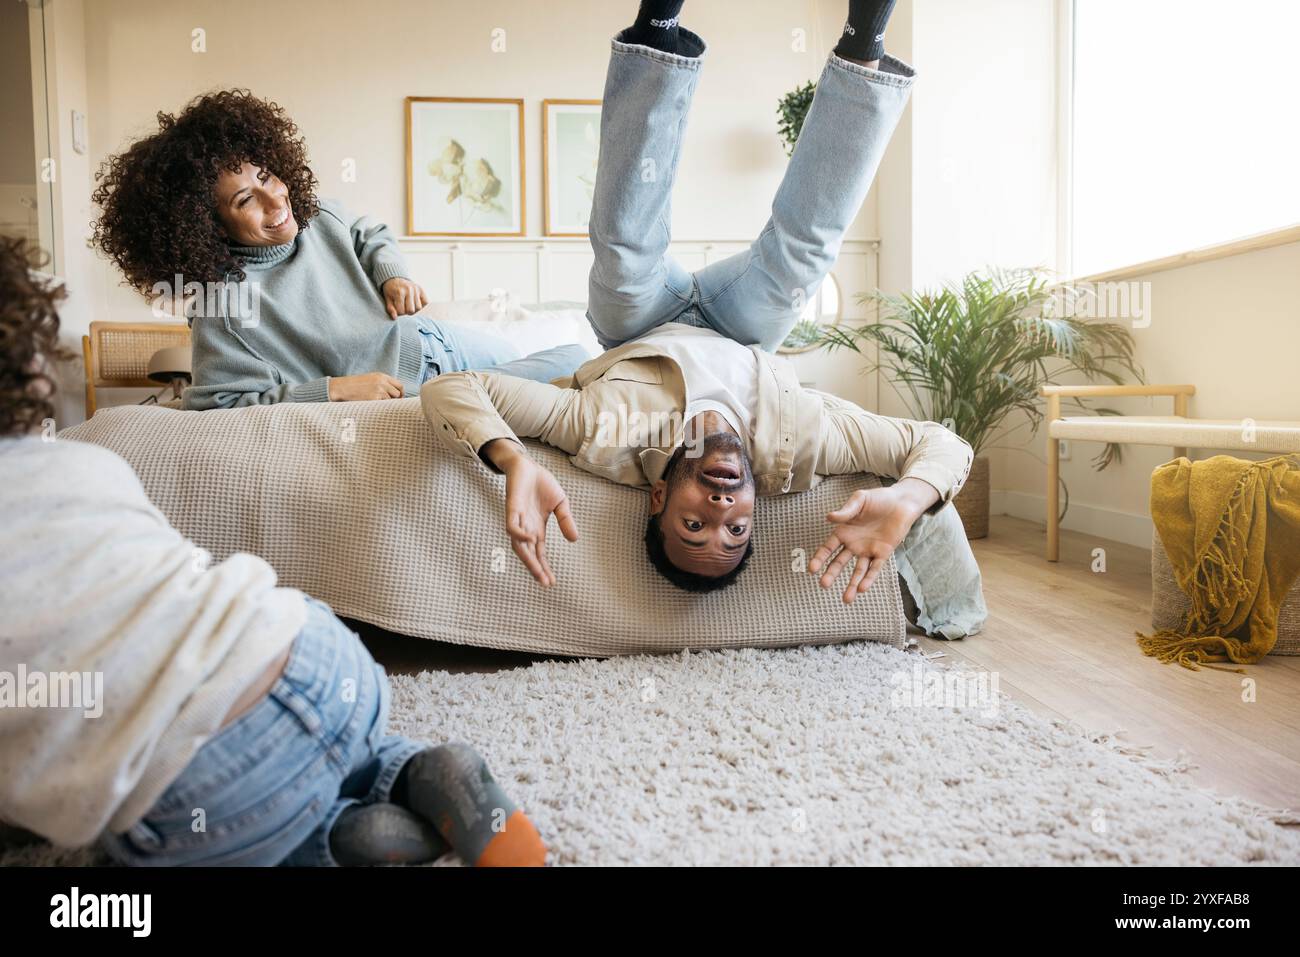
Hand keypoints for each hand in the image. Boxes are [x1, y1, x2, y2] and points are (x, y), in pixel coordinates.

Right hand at [328, 372, 404, 400]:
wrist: (342, 388)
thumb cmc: (355, 385)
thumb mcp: (370, 379)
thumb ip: (383, 384)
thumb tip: (396, 395)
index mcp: (381, 376)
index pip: (399, 385)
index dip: (400, 393)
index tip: (399, 399)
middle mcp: (382, 382)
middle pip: (397, 394)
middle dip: (394, 400)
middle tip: (386, 403)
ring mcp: (378, 391)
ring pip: (390, 401)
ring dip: (385, 404)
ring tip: (374, 403)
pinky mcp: (374, 399)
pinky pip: (383, 406)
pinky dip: (379, 408)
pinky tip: (371, 405)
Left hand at [382, 277, 427, 318]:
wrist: (395, 279)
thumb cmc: (390, 290)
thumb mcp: (387, 299)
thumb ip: (390, 309)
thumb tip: (395, 318)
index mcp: (399, 292)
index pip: (402, 311)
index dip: (399, 314)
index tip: (397, 311)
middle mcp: (409, 290)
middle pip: (411, 310)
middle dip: (407, 313)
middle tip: (404, 310)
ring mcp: (416, 289)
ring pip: (419, 308)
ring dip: (414, 310)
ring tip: (409, 307)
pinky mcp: (421, 290)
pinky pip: (426, 302)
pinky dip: (422, 306)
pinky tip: (416, 305)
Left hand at [486, 440, 578, 585]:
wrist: (527, 464)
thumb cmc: (541, 483)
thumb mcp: (560, 504)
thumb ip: (565, 521)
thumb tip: (575, 540)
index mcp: (537, 528)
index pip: (539, 553)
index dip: (544, 567)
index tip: (551, 583)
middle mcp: (526, 527)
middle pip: (528, 554)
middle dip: (536, 569)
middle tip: (545, 583)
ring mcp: (518, 519)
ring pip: (519, 545)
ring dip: (527, 559)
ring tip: (538, 571)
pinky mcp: (511, 508)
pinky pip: (512, 526)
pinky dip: (520, 534)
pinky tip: (530, 539)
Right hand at [808, 479, 936, 604]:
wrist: (902, 501)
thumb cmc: (878, 499)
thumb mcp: (859, 500)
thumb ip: (845, 511)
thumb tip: (829, 518)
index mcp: (844, 532)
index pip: (828, 548)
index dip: (819, 558)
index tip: (812, 569)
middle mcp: (854, 544)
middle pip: (839, 562)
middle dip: (831, 574)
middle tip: (823, 585)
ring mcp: (868, 550)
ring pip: (858, 570)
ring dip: (852, 584)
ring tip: (846, 599)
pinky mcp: (883, 552)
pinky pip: (875, 568)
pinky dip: (869, 578)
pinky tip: (862, 589)